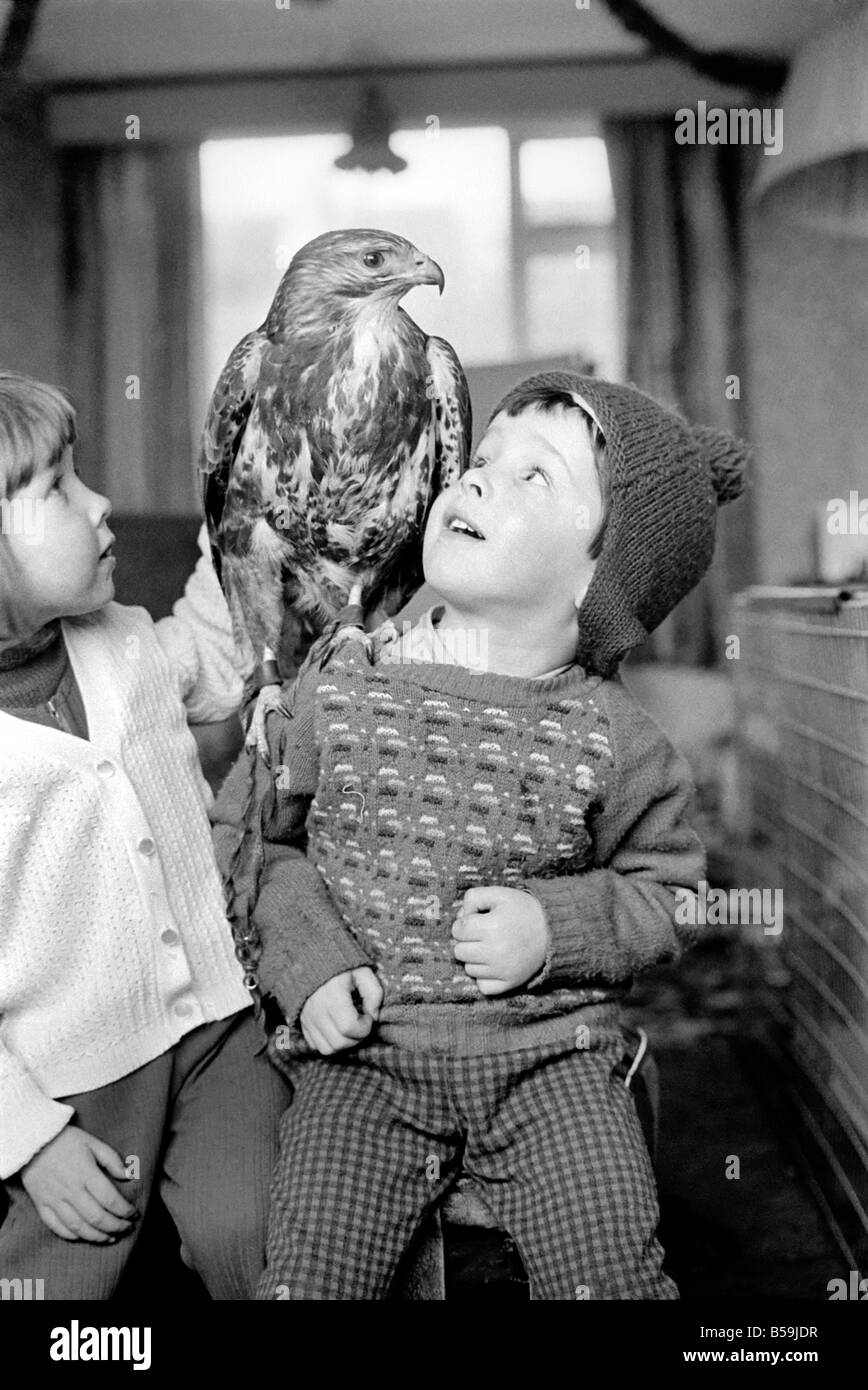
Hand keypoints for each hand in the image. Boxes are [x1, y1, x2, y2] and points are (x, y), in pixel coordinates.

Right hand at [21, 1126, 138, 1242]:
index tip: (134, 1214)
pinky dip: (72, 1236)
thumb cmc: (65, 1140)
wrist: (31, 1141)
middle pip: (96, 1217)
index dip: (125, 1211)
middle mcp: (70, 1190)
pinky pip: (57, 1227)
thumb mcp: (92, 1142)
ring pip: (78, 1227)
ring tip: (110, 1238)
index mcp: (85, 1173)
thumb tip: (129, 1175)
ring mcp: (54, 1200)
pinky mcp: (41, 1205)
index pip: (110, 1200)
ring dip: (97, 1236)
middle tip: (127, 1228)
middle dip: (115, 1227)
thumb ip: (112, 1159)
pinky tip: (84, 1236)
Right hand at [300, 967, 382, 1054]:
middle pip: (340, 1043)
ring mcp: (307, 1019)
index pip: (349, 1028)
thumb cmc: (342, 966)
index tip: (367, 1015)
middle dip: (357, 1038)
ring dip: (344, 1043)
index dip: (365, 1027)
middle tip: (361, 1022)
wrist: (312, 959)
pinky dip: (330, 1042)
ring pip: (328, 1049)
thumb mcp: (363, 972)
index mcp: (332, 995)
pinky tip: (337, 1028)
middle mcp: (317, 1010)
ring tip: (350, 1026)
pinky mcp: (303, 1023)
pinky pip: (316, 1046)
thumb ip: (374, 993)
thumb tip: (373, 1016)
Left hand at [451, 885, 548, 994]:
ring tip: (491, 947)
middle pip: (459, 951)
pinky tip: (494, 964)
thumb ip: (474, 897)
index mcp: (492, 927)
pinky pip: (482, 986)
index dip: (463, 922)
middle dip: (467, 941)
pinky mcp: (509, 983)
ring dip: (475, 958)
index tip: (476, 920)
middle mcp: (496, 951)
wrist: (553, 930)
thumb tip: (460, 917)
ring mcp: (502, 970)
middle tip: (482, 934)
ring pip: (469, 969)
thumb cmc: (522, 910)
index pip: (458, 930)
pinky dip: (485, 977)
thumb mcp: (500, 894)